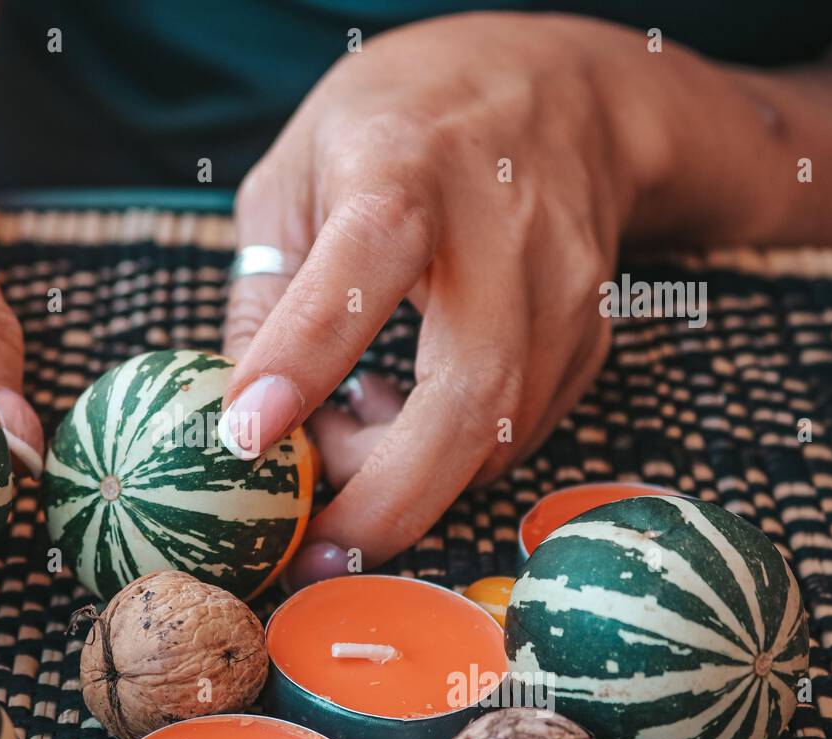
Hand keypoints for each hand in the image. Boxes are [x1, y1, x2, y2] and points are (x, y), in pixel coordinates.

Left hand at [220, 13, 651, 584]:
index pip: (360, 272)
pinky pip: (517, 436)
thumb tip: (242, 422)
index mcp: (408, 171)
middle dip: (387, 498)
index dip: (301, 365)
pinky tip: (404, 418)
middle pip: (467, 393)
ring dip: (408, 481)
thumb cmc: (402, 124)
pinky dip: (449, 460)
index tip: (245, 441)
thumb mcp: (297, 174)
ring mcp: (564, 292)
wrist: (567, 92)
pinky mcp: (589, 338)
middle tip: (316, 553)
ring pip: (498, 436)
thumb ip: (266, 295)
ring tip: (345, 443)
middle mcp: (504, 234)